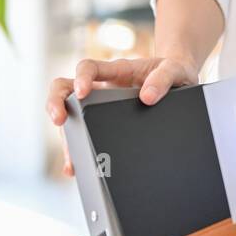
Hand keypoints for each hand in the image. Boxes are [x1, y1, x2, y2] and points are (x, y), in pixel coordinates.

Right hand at [46, 56, 198, 176]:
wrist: (180, 80)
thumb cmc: (174, 71)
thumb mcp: (175, 70)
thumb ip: (163, 79)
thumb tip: (147, 98)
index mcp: (116, 70)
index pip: (88, 67)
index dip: (81, 77)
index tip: (82, 92)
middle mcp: (102, 87)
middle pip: (64, 88)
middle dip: (55, 102)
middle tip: (59, 120)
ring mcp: (99, 105)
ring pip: (70, 116)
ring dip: (66, 136)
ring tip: (71, 160)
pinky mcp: (103, 122)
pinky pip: (83, 134)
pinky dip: (76, 151)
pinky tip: (75, 169)